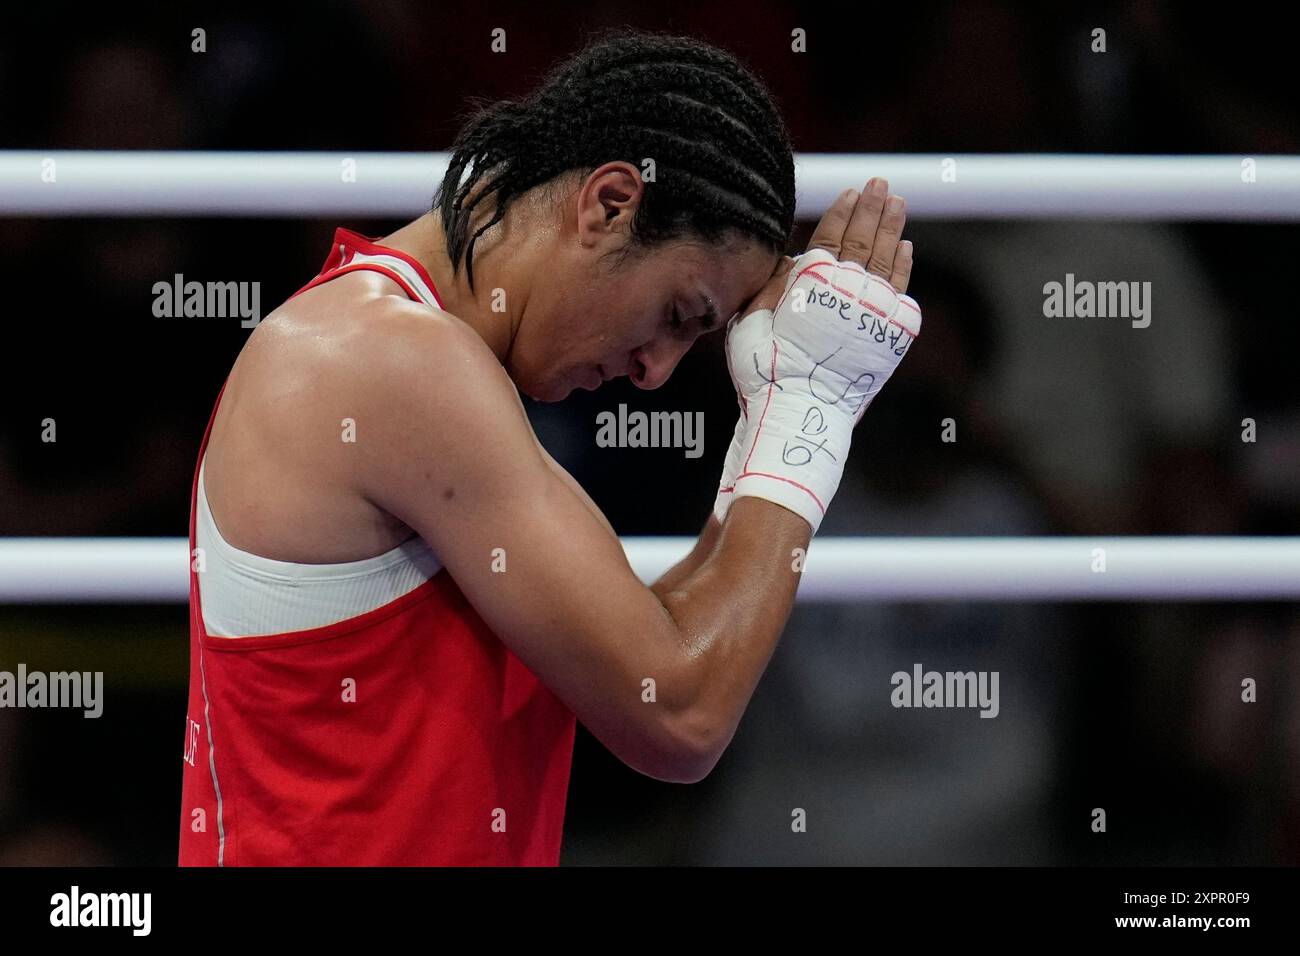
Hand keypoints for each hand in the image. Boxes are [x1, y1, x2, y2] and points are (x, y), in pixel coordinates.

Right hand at [712, 179, 921, 531]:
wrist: (800, 413)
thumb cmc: (765, 372)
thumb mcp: (750, 321)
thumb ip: (771, 284)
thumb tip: (792, 258)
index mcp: (812, 283)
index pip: (831, 236)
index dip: (842, 212)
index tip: (852, 192)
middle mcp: (847, 289)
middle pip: (863, 240)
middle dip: (873, 208)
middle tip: (882, 185)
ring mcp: (873, 310)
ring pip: (887, 259)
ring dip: (892, 228)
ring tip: (898, 204)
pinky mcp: (891, 333)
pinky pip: (901, 290)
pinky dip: (903, 266)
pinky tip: (905, 248)